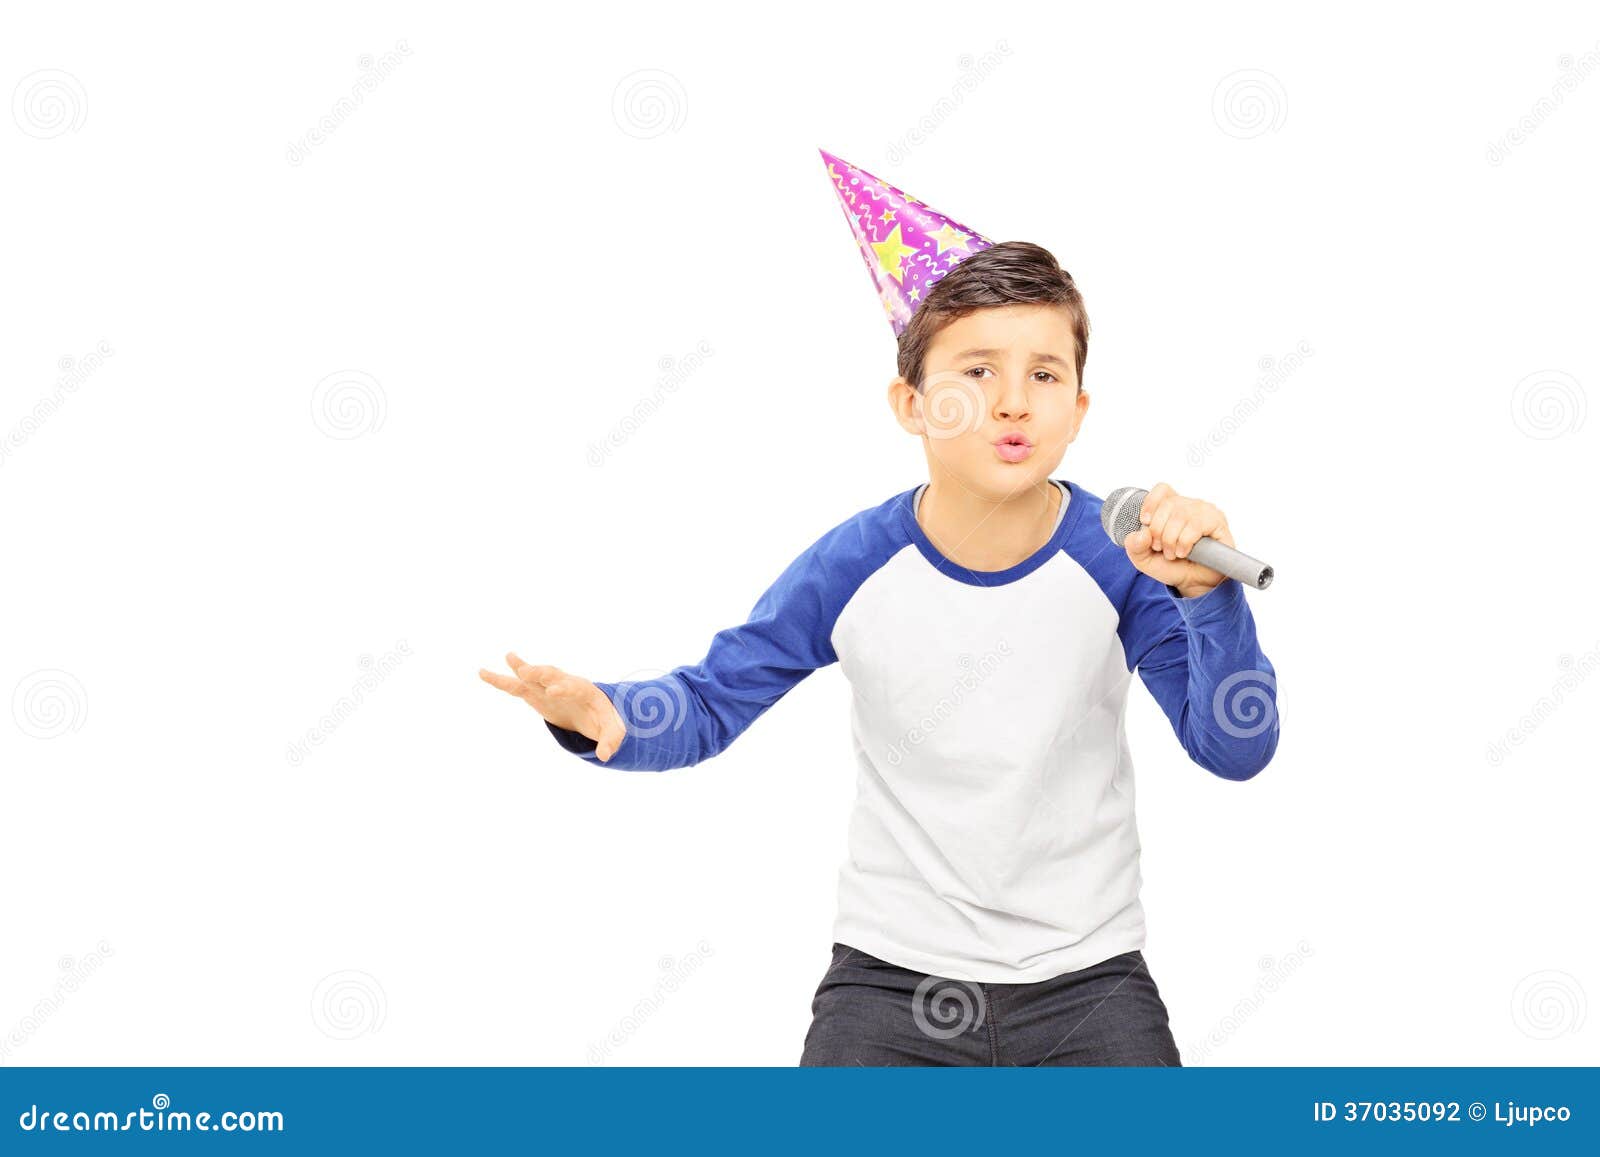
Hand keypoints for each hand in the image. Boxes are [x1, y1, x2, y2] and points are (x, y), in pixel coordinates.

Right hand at [478, 652, 626, 761]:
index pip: (574, 687)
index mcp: (585, 691)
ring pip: (532, 677)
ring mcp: (548, 687)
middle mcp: (565, 684)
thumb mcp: (613, 730)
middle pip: (553, 675)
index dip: (564, 688)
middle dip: (541, 674)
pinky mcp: (535, 694)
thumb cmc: (603, 718)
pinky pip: (517, 686)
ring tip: (508, 657)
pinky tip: (484, 673)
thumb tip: (604, 756)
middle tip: (528, 672)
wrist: (592, 709)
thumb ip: (610, 741)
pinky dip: (502, 680)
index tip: (553, 692)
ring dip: (520, 669)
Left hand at [1122, 482, 1233, 597]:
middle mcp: (1189, 505)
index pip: (1162, 490)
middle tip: (1160, 548)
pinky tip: (1184, 552)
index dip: (1151, 503)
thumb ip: (1134, 546)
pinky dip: (1184, 542)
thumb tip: (1141, 533)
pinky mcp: (1217, 522)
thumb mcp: (1144, 558)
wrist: (1193, 583)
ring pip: (1180, 515)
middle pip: (1168, 504)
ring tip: (1173, 554)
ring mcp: (1204, 511)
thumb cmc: (1172, 566)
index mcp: (1171, 507)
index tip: (1145, 522)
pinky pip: (1196, 525)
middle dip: (1158, 530)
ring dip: (1171, 539)